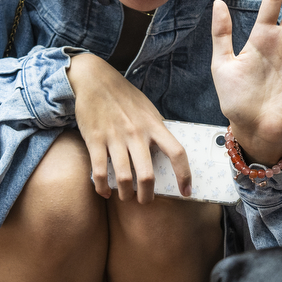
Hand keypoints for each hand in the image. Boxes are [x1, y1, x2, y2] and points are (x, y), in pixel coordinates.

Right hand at [67, 52, 190, 203]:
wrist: (95, 80)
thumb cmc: (124, 96)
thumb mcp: (148, 109)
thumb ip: (157, 130)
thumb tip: (167, 153)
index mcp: (154, 125)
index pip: (177, 153)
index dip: (184, 175)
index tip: (186, 191)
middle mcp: (136, 133)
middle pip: (147, 175)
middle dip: (147, 196)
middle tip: (145, 201)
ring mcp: (115, 137)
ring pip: (124, 177)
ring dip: (125, 194)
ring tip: (126, 197)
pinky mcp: (95, 140)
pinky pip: (99, 171)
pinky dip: (102, 186)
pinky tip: (104, 191)